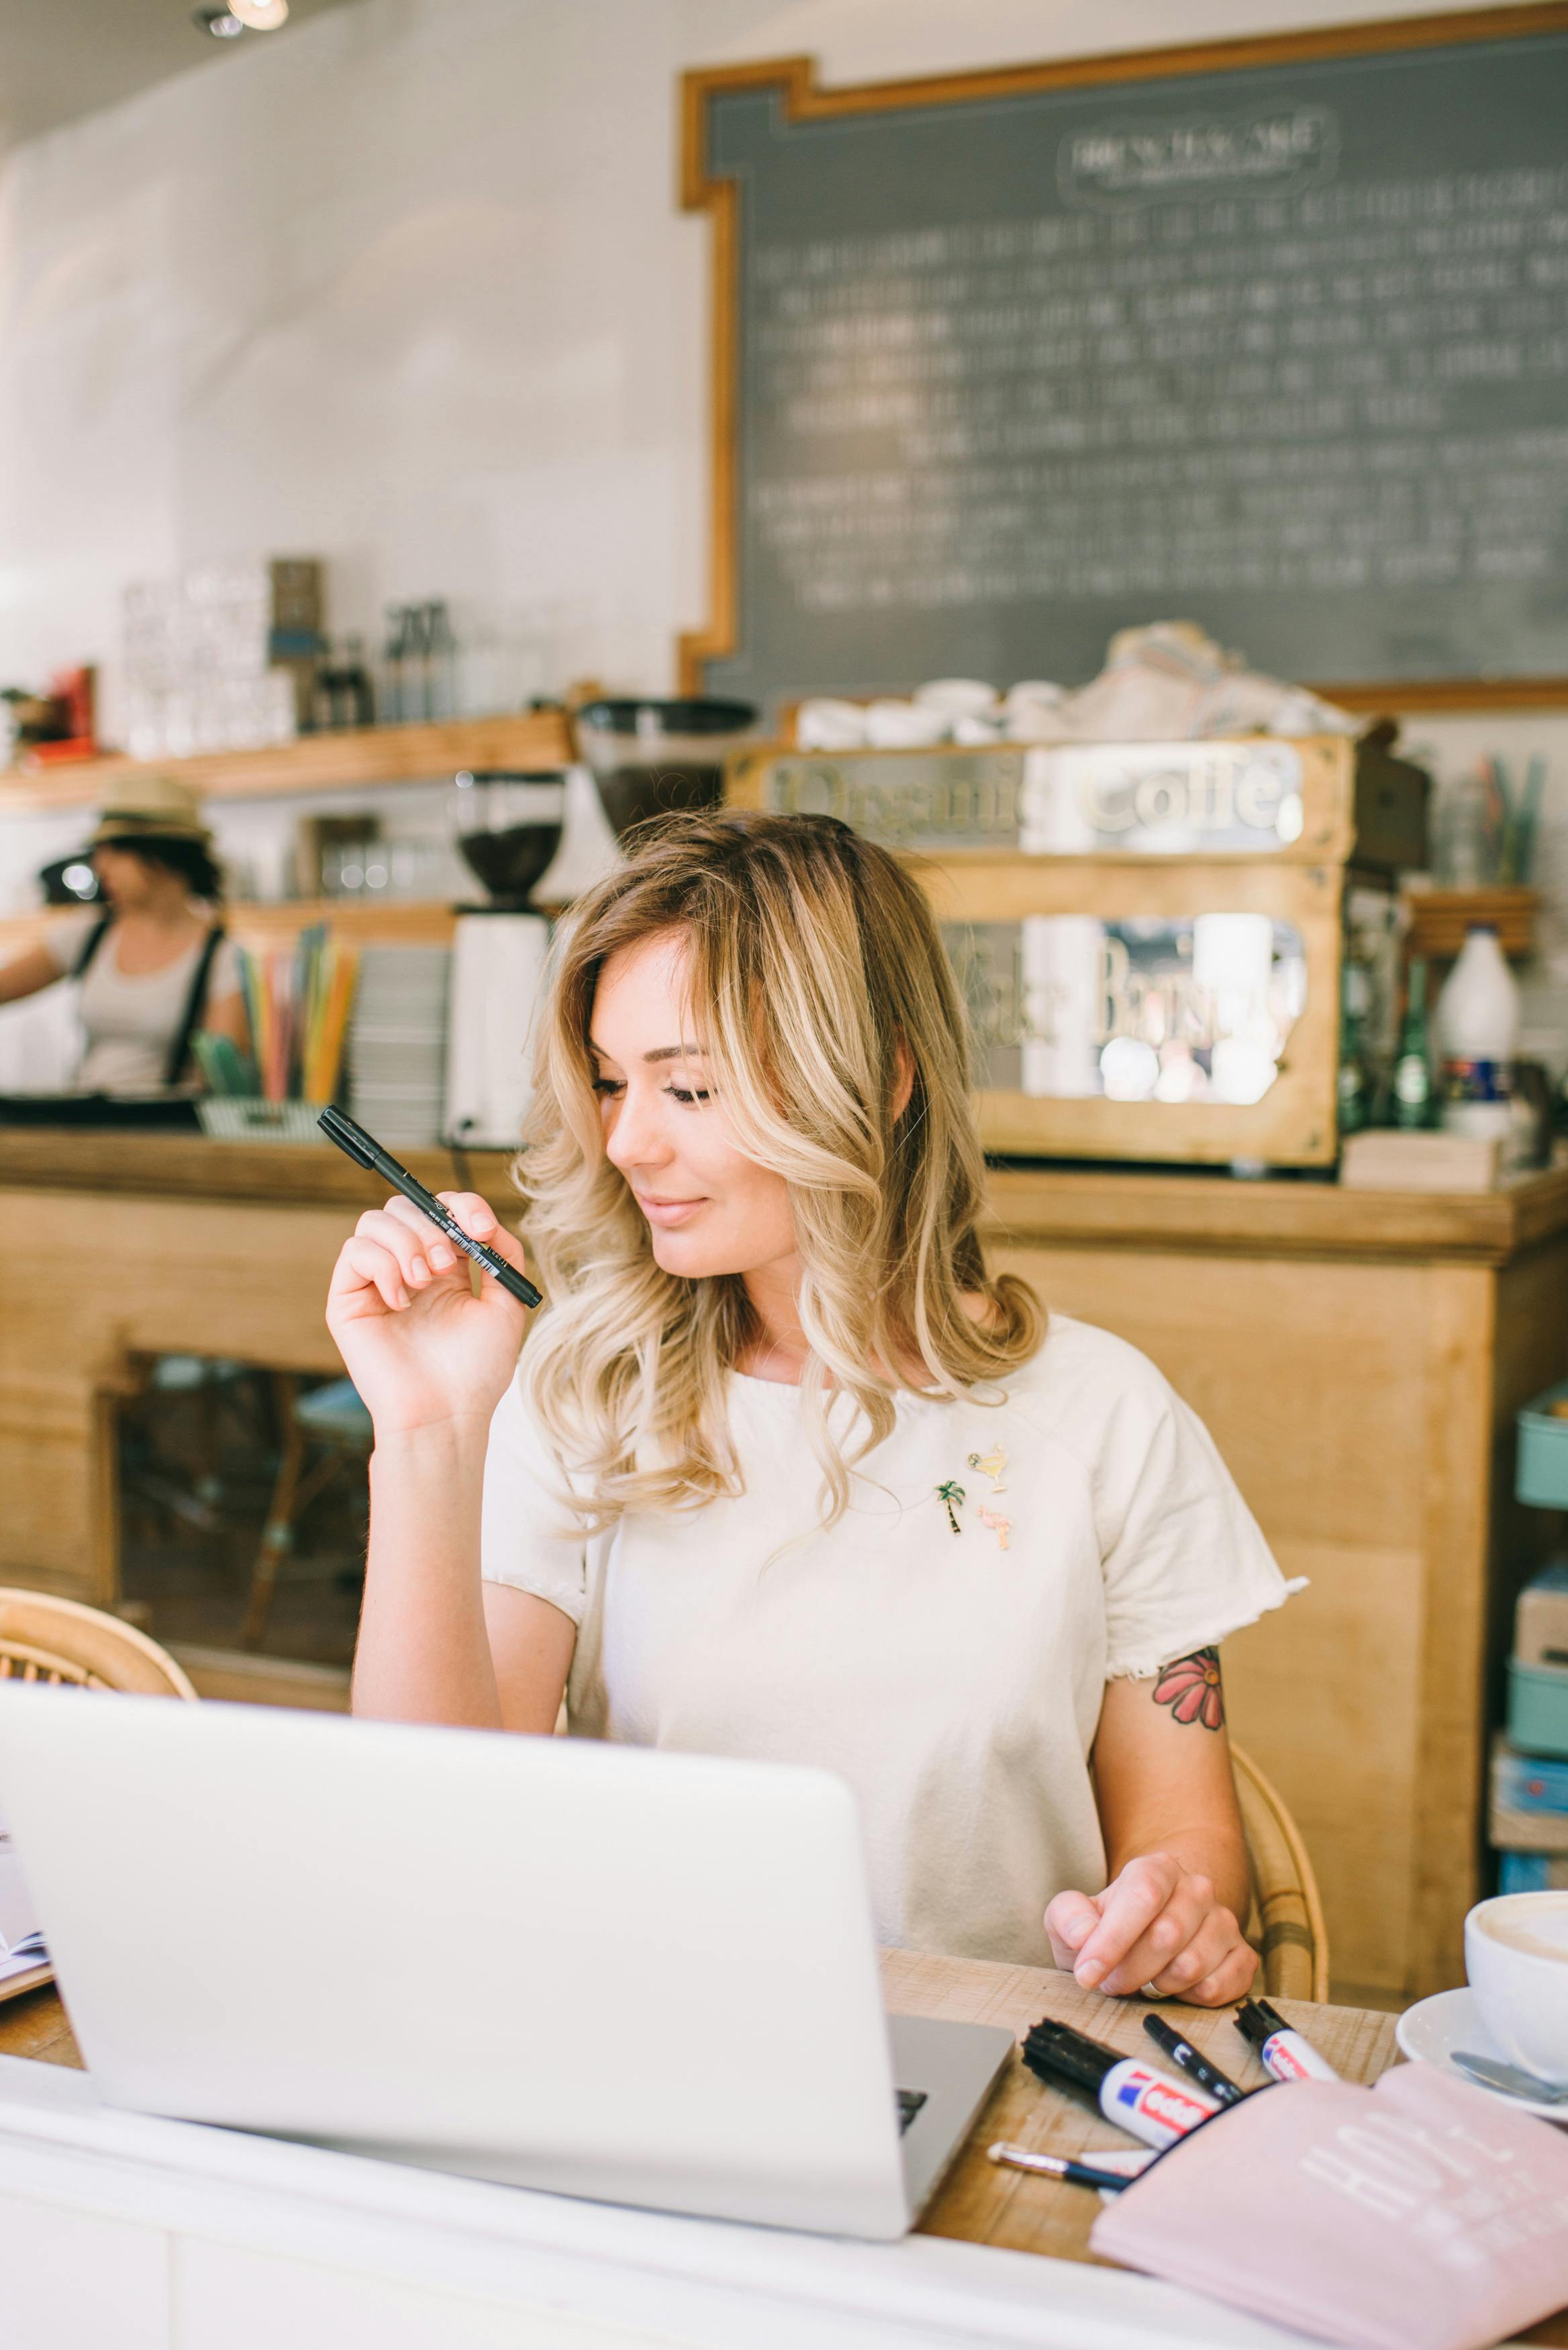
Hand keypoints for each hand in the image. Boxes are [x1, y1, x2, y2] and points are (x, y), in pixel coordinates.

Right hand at [325, 1192, 530, 1437]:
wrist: (446, 1412)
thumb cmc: (476, 1370)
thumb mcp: (506, 1306)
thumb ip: (504, 1256)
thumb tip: (488, 1221)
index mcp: (445, 1269)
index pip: (441, 1210)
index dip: (460, 1205)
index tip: (480, 1227)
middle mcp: (407, 1270)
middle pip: (404, 1207)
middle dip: (431, 1224)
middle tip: (446, 1264)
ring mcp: (376, 1283)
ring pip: (376, 1221)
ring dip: (407, 1242)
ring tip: (424, 1282)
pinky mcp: (348, 1301)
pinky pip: (354, 1252)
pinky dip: (381, 1265)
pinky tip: (401, 1300)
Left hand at [1044, 1853, 1256, 2006]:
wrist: (1150, 1933)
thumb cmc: (1109, 1926)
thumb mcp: (1074, 1916)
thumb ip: (1068, 1917)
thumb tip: (1082, 1936)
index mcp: (1157, 1869)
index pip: (1142, 1897)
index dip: (1113, 1940)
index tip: (1087, 1974)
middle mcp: (1197, 1889)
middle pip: (1166, 1936)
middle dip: (1130, 1970)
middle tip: (1111, 1982)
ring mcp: (1224, 1923)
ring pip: (1191, 1966)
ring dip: (1158, 1985)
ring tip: (1144, 1980)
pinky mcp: (1242, 1956)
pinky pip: (1218, 1988)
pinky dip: (1189, 1999)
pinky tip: (1175, 1989)